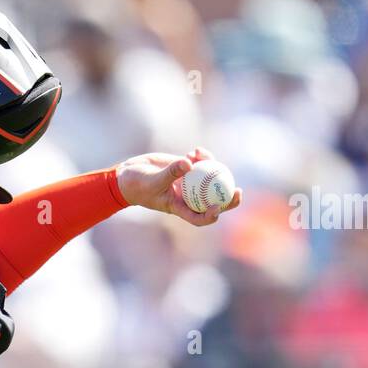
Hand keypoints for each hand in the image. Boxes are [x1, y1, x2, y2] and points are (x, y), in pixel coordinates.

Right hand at [114, 147, 242, 225]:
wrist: (128, 174)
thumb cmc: (136, 184)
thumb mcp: (152, 181)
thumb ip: (170, 173)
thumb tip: (189, 163)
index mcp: (179, 207)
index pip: (199, 217)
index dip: (211, 216)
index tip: (217, 207)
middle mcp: (187, 197)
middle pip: (214, 201)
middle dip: (229, 199)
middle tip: (239, 191)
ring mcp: (189, 183)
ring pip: (209, 179)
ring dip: (212, 168)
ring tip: (203, 155)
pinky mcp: (186, 169)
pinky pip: (200, 164)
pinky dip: (201, 156)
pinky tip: (196, 150)